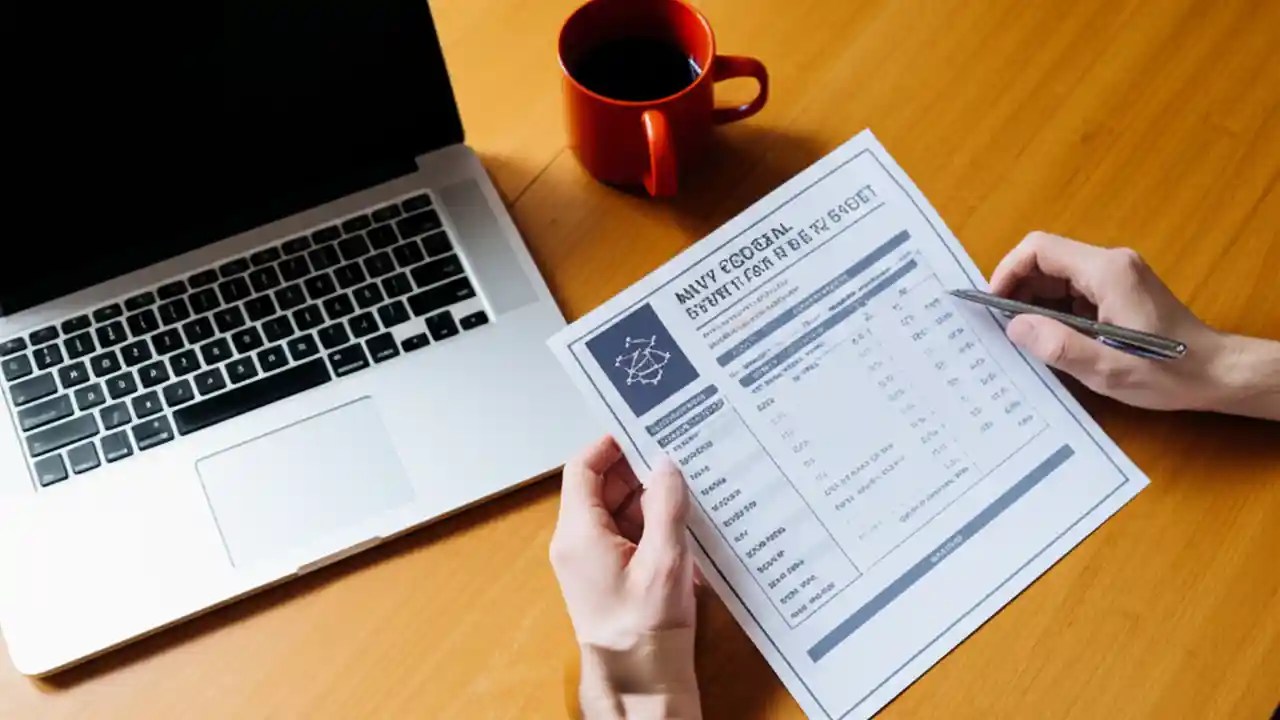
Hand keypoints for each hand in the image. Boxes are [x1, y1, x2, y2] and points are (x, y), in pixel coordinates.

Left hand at [550, 436, 700, 717]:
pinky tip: (681, 529)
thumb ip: (666, 505)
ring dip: (648, 501)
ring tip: (686, 495)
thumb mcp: (665, 560)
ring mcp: (589, 560)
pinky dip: (649, 526)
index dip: (611, 444)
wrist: (639, 683)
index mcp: (578, 533)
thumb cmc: (645, 629)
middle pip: (601, 487)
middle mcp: (575, 542)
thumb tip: (666, 464)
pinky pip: (624, 535)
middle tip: (677, 461)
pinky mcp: (606, 576)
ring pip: (615, 510)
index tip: (644, 430)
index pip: (583, 467)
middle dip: (638, 472)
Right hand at [989, 232, 1278, 417]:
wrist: (1216, 373)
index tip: (993, 305)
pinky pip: (1073, 288)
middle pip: (1046, 259)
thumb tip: (1014, 326)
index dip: (1007, 271)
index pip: (1040, 249)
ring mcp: (1116, 274)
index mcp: (1107, 272)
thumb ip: (1058, 346)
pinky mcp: (1119, 289)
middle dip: (1018, 289)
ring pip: (1057, 274)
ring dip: (1035, 301)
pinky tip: (1052, 337)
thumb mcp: (1108, 369)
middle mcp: (1111, 263)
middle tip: (1005, 327)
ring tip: (1027, 337)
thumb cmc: (1168, 372)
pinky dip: (1054, 308)